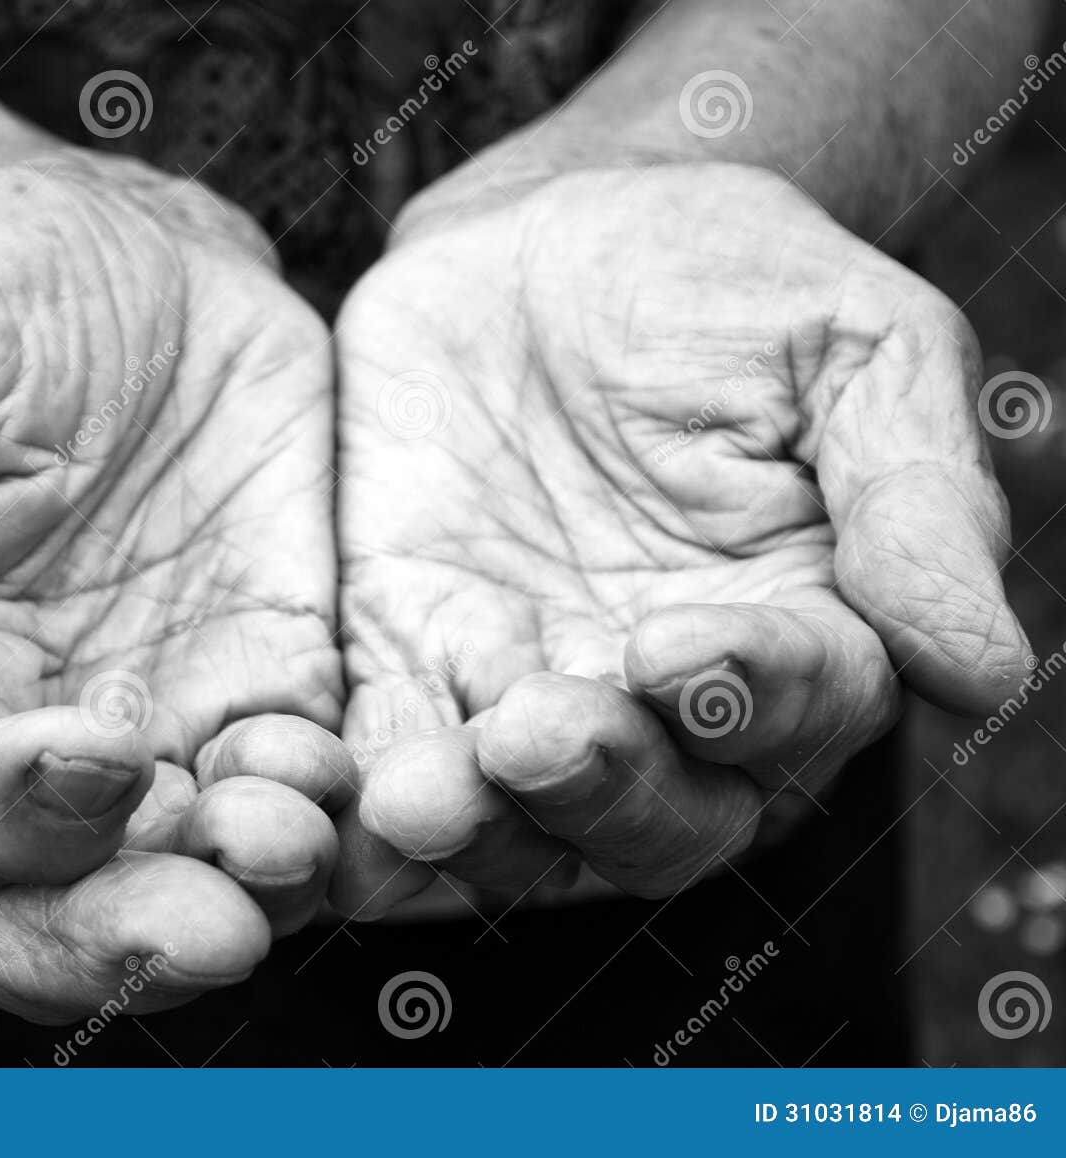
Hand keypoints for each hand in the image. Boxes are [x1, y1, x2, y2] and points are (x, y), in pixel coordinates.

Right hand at [0, 152, 351, 1022]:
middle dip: (125, 933)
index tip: (91, 748)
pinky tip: (353, 775)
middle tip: (210, 927)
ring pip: (192, 874)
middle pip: (54, 905)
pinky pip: (304, 785)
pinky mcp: (272, 680)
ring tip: (294, 839)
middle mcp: (32, 740)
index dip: (3, 813)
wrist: (123, 248)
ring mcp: (162, 722)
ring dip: (245, 886)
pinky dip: (330, 806)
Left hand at [331, 163, 1028, 911]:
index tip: (681, 651)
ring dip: (468, 824)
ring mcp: (524, 697)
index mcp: (797, 642)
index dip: (747, 701)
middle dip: (594, 789)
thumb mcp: (849, 346)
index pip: (794, 715)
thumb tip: (984, 665)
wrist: (544, 245)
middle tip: (534, 734)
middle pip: (651, 817)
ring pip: (511, 821)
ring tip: (418, 795)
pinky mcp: (401, 672)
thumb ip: (912, 495)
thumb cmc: (721, 284)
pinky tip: (312, 786)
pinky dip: (346, 796)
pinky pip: (377, 761)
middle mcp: (663, 709)